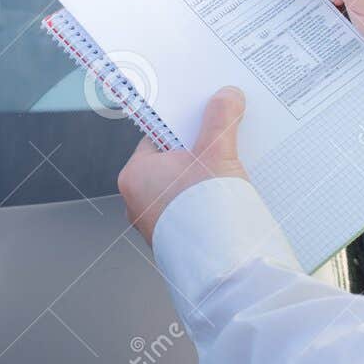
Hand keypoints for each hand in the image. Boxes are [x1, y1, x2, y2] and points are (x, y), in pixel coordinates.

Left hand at [118, 86, 247, 243]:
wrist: (222, 267)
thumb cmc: (206, 212)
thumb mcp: (215, 153)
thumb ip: (220, 119)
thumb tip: (226, 96)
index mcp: (134, 174)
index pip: (157, 135)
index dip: (183, 122)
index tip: (203, 113)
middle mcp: (137, 200)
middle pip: (171, 160)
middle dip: (197, 150)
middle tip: (222, 138)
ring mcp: (155, 222)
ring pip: (182, 185)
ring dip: (204, 176)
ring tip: (230, 168)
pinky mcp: (175, 239)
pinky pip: (190, 208)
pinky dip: (206, 200)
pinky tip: (228, 195)